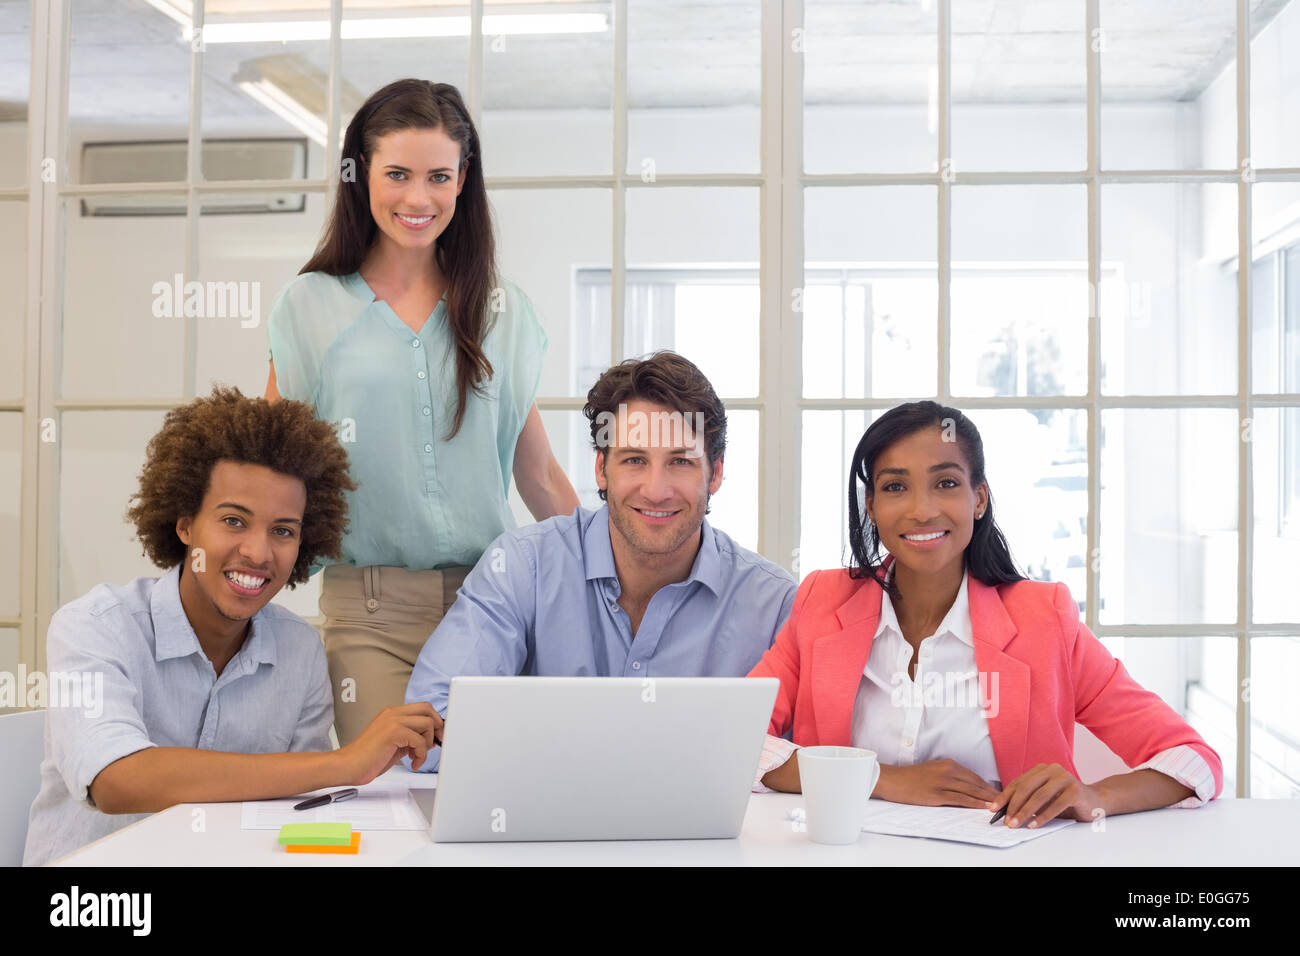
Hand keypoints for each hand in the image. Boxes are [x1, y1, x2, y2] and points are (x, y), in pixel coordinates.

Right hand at [337, 703, 442, 783]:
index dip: (434, 721)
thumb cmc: (367, 758)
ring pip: (427, 723)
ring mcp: (392, 721)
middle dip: (437, 727)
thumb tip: (429, 740)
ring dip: (428, 743)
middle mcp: (392, 713)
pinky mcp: (393, 732)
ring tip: (417, 756)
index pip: (422, 707)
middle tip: (435, 743)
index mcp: (391, 714)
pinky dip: (421, 754)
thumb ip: (410, 738)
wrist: (348, 766)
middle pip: (427, 709)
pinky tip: (413, 763)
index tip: (437, 736)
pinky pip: (420, 740)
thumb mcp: (394, 744)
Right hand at [879, 758, 999, 807]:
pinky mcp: (937, 794)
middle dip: (992, 793)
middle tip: (1007, 800)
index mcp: (948, 763)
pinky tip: (983, 807)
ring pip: (971, 791)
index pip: (974, 776)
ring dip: (987, 799)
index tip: (999, 793)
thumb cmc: (910, 777)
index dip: (988, 786)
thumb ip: (949, 776)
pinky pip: (960, 799)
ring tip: (1000, 806)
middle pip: (976, 783)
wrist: (891, 780)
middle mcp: (947, 770)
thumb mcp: (932, 771)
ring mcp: (942, 782)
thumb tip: (966, 787)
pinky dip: (974, 803)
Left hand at [989, 762, 1103, 827]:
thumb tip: (1004, 811)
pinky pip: (1055, 805)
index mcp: (1042, 769)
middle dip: (1013, 805)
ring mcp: (1065, 778)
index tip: (993, 809)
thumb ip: (1028, 799)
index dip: (1004, 796)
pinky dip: (1043, 816)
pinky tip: (1034, 825)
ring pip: (1039, 796)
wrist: (1096, 801)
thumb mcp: (1044, 798)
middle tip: (1005, 820)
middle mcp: (1053, 770)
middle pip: (1026, 788)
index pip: (1018, 782)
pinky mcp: (1075, 790)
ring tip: (1016, 824)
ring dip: (1025, 812)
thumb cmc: (1066, 800)